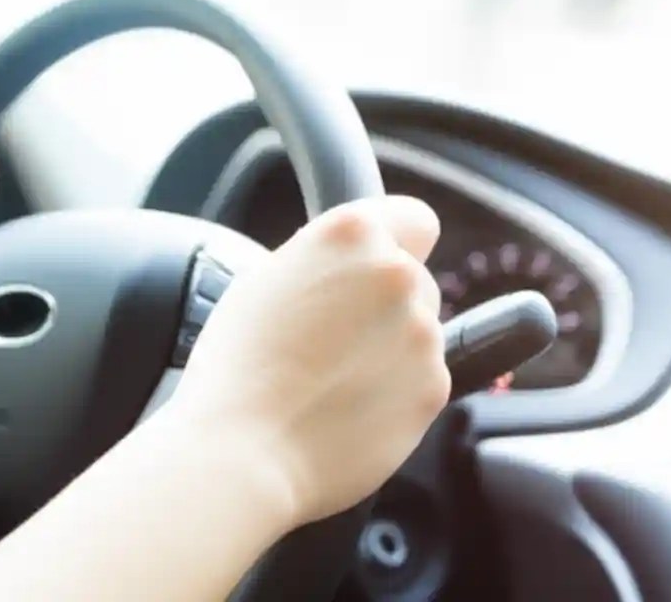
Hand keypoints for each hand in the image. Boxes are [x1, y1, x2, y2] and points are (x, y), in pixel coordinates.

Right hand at [165, 196, 449, 526]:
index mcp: (351, 235)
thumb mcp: (265, 282)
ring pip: (418, 333)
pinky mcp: (433, 389)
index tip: (375, 267)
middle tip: (334, 337)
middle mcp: (397, 274)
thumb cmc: (236, 369)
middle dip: (384, 304)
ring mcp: (422, 334)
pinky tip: (347, 409)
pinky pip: (421, 381)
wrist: (243, 453)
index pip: (414, 218)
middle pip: (415, 280)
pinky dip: (395, 394)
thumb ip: (323, 264)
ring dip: (389, 350)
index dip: (395, 243)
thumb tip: (347, 274)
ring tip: (331, 382)